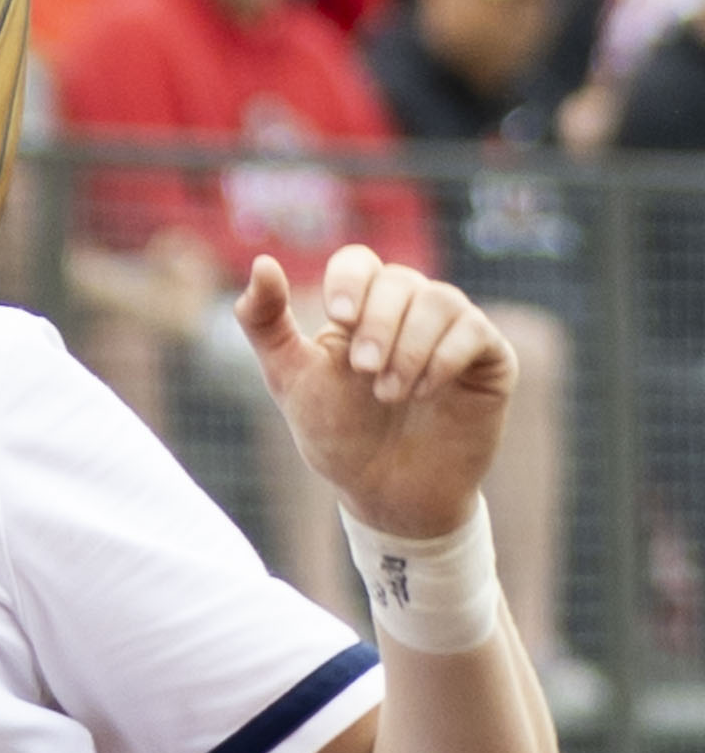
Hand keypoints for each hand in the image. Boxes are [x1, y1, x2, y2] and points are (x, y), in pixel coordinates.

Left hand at [235, 247, 512, 537]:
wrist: (387, 490)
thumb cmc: (337, 432)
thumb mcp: (289, 377)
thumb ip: (265, 322)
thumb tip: (262, 262)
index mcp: (361, 308)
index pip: (358, 262)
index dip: (350, 282)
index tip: (339, 318)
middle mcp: (410, 310)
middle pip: (399, 280)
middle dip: (377, 325)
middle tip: (363, 372)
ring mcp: (453, 331)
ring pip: (441, 301)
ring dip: (408, 348)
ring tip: (389, 394)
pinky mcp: (489, 359)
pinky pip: (476, 332)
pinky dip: (445, 359)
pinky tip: (424, 394)